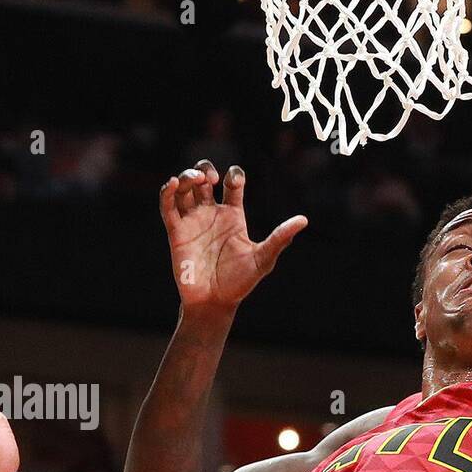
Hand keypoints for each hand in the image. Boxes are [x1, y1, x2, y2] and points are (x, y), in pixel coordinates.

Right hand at [161, 160, 306, 313]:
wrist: (215, 302)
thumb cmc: (240, 283)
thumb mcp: (263, 259)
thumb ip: (280, 238)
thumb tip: (303, 220)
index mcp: (233, 216)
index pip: (232, 184)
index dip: (234, 175)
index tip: (234, 180)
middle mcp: (212, 214)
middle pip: (204, 179)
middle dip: (205, 169)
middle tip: (210, 178)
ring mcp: (193, 221)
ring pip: (186, 188)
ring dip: (188, 176)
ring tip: (196, 179)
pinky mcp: (176, 231)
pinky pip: (168, 205)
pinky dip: (168, 191)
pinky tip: (174, 184)